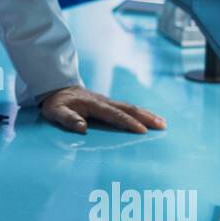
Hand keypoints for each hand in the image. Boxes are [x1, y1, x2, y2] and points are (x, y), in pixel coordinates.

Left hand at [40, 86, 166, 133]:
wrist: (57, 89)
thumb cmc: (57, 104)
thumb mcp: (56, 112)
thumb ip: (68, 119)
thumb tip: (82, 128)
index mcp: (94, 104)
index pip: (115, 114)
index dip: (128, 122)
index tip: (142, 130)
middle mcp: (104, 101)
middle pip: (128, 108)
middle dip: (146, 117)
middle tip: (162, 125)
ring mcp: (108, 102)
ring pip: (130, 107)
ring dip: (147, 114)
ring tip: (163, 123)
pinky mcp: (108, 104)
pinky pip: (127, 108)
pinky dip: (140, 113)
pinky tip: (149, 119)